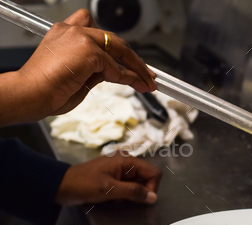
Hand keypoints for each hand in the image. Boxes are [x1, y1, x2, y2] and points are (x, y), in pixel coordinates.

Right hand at [15, 9, 156, 119]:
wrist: (30, 94)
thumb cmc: (47, 90)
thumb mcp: (78, 77)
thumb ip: (96, 70)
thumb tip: (114, 73)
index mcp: (65, 34)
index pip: (99, 35)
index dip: (117, 49)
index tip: (130, 63)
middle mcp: (72, 31)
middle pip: (114, 40)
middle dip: (134, 59)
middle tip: (148, 74)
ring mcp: (81, 38)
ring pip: (119, 49)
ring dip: (137, 68)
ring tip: (147, 83)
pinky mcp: (88, 51)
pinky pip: (115, 65)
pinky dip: (126, 77)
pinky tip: (133, 85)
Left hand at [55, 153, 162, 205]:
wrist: (61, 186)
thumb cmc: (83, 184)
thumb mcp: (109, 189)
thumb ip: (133, 192)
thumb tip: (153, 197)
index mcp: (126, 160)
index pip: (153, 172)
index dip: (151, 187)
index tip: (141, 199)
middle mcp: (126, 162)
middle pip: (147, 178)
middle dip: (140, 192)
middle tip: (125, 199)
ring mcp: (121, 169)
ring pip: (138, 184)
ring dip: (131, 194)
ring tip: (116, 197)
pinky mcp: (116, 177)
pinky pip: (129, 186)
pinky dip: (124, 194)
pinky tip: (113, 197)